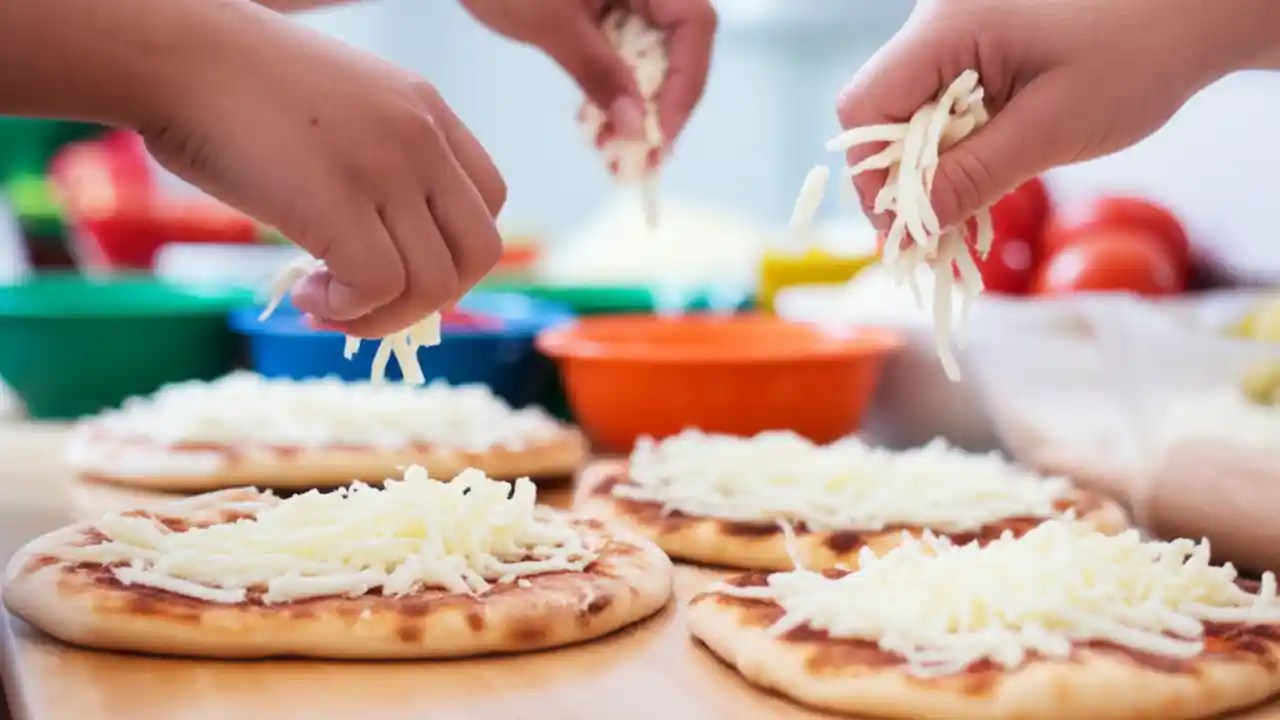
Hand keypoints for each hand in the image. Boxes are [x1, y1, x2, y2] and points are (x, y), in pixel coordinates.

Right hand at [141, 1, 504, 337]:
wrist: (174, 54)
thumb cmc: (235, 88)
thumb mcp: (338, 114)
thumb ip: (379, 166)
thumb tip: (382, 262)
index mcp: (428, 111)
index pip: (489, 201)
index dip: (451, 251)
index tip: (395, 264)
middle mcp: (421, 137)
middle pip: (480, 251)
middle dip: (431, 298)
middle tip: (368, 301)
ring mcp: (386, 167)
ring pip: (436, 283)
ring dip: (382, 316)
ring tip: (324, 301)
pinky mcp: (339, 201)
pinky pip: (380, 287)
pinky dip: (348, 310)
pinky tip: (307, 295)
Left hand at [460, 0, 715, 150]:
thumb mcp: (551, 23)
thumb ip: (599, 71)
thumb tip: (638, 126)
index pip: (695, 24)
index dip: (685, 83)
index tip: (660, 135)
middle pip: (680, 44)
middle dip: (660, 104)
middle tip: (639, 157)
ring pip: (652, 55)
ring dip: (636, 105)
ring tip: (613, 150)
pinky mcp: (603, 8)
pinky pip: (624, 52)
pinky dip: (613, 88)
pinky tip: (597, 124)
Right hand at [837, 0, 1279, 231]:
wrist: (1201, 6)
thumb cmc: (1140, 52)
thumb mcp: (1053, 128)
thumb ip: (973, 177)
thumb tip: (910, 231)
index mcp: (947, 27)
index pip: (865, 110)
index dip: (873, 178)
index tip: (905, 233)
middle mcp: (939, 24)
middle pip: (881, 115)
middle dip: (901, 182)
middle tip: (932, 238)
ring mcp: (958, 35)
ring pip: (911, 117)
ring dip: (931, 172)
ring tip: (960, 219)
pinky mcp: (981, 50)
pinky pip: (944, 108)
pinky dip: (956, 152)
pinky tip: (981, 182)